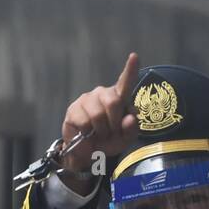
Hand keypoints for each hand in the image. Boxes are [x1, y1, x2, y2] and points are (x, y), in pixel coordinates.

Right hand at [59, 52, 140, 182]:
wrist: (88, 152)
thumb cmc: (109, 140)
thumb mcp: (125, 139)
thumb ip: (131, 129)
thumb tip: (129, 119)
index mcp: (119, 98)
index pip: (125, 82)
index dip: (130, 70)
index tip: (134, 57)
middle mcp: (103, 94)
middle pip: (113, 102)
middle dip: (114, 122)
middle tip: (111, 132)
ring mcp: (87, 99)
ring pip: (98, 114)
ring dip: (101, 130)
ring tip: (98, 134)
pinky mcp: (74, 108)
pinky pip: (84, 122)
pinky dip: (87, 133)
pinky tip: (86, 133)